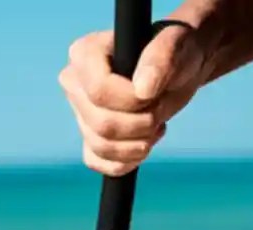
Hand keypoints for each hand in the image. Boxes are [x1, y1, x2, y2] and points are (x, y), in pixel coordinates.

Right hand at [59, 22, 213, 175]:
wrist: (178, 73)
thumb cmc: (176, 52)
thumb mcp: (176, 45)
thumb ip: (160, 59)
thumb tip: (143, 88)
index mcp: (84, 54)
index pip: (99, 91)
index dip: (131, 101)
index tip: (154, 93)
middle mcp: (74, 83)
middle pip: (102, 124)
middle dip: (141, 124)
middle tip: (160, 108)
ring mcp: (79, 113)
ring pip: (101, 147)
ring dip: (138, 144)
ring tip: (156, 124)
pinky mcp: (89, 137)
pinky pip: (97, 162)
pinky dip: (125, 161)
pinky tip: (143, 144)